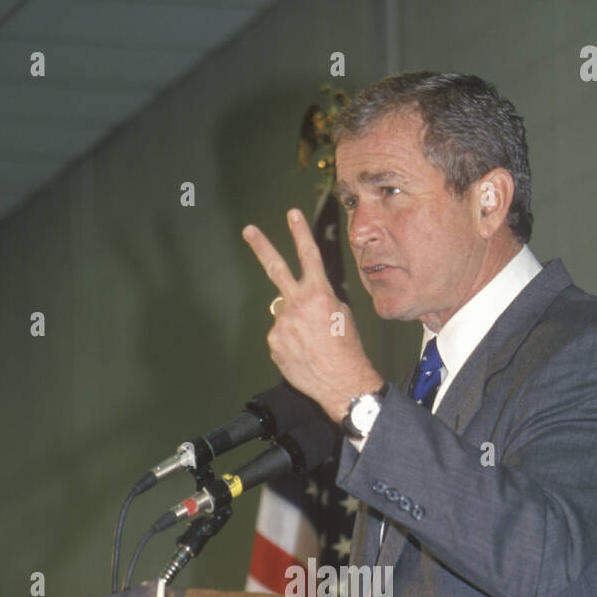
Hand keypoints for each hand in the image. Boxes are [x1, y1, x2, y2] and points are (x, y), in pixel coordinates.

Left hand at [242, 209, 383, 422]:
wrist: (342, 382)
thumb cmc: (348, 349)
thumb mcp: (342, 315)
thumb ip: (319, 299)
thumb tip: (303, 298)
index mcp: (319, 294)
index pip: (308, 255)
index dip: (299, 232)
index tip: (291, 213)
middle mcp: (297, 304)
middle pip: (276, 268)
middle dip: (261, 246)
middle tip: (248, 230)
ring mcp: (282, 323)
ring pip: (283, 313)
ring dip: (293, 323)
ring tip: (311, 342)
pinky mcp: (274, 342)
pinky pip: (279, 335)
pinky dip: (289, 342)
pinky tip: (303, 353)